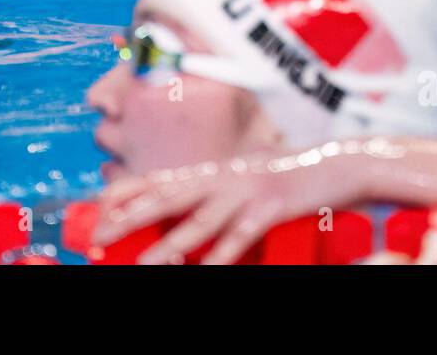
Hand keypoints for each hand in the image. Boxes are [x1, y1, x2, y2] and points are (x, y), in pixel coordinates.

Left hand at [93, 144, 370, 264]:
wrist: (338, 163)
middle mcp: (223, 176)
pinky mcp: (270, 208)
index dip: (126, 192)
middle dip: (130, 217)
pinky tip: (203, 273)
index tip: (98, 209)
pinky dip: (220, 257)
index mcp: (213, 170)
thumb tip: (184, 217)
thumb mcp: (245, 178)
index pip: (158, 178)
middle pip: (166, 197)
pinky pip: (240, 238)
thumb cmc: (289, 176)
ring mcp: (246, 192)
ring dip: (167, 248)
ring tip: (141, 265)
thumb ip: (215, 193)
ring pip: (197, 224)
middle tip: (101, 235)